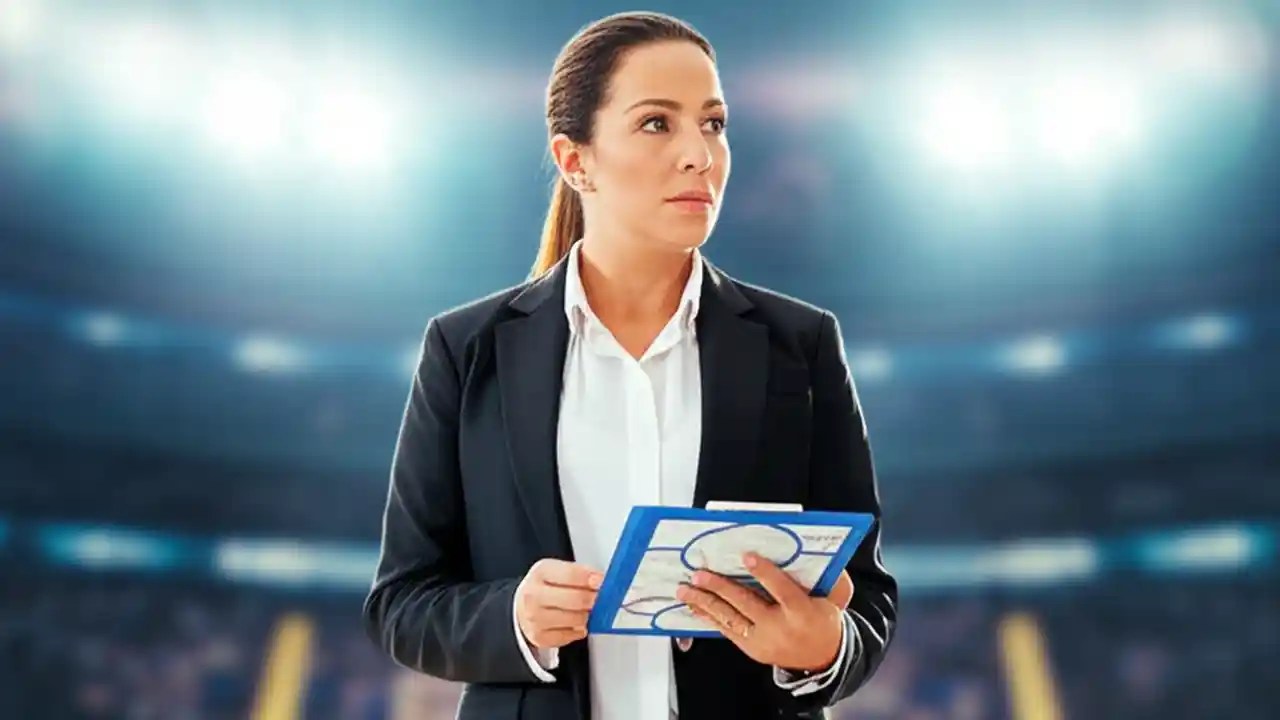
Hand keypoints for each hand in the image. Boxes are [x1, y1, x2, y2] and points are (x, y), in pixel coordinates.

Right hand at [515, 559, 603, 649]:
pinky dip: (579, 630)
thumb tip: (601, 580)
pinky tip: (575, 623)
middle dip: (594, 600)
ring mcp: (535, 618)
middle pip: (575, 599)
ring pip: (576, 619)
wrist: (521, 608)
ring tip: (585, 610)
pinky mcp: (539, 637)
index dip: (590, 579)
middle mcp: (534, 595)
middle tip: (600, 599)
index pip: (571, 575)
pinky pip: (571, 636)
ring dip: (587, 615)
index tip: (602, 582)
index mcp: (541, 573)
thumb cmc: (544, 588)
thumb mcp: (557, 571)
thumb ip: (579, 574)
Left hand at [676, 552, 853, 671]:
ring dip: (705, 602)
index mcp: (801, 612)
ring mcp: (762, 640)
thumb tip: (824, 554)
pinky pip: (726, 630)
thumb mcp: (835, 599)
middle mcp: (779, 627)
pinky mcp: (751, 648)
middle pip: (746, 604)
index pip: (781, 590)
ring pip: (729, 618)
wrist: (821, 660)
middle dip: (720, 587)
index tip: (747, 557)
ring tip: (686, 590)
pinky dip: (708, 617)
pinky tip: (694, 607)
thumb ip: (832, 578)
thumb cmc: (823, 621)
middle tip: (700, 574)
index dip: (764, 573)